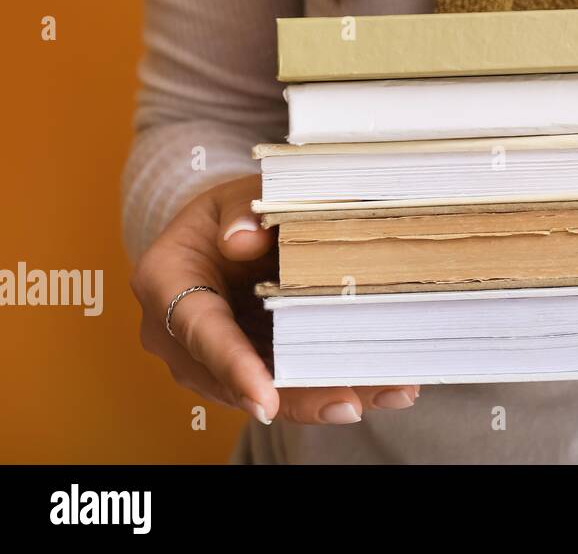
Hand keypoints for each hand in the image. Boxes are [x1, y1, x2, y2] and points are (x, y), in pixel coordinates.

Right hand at [130, 175, 420, 424]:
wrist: (222, 230)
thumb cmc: (232, 210)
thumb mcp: (236, 195)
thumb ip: (241, 210)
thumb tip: (243, 238)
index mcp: (166, 280)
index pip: (200, 330)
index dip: (235, 365)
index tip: (265, 398)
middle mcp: (177, 333)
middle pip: (237, 377)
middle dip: (297, 396)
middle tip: (353, 404)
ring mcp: (208, 359)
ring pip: (266, 392)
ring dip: (325, 396)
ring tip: (390, 393)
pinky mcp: (245, 368)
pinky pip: (284, 387)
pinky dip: (330, 387)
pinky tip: (384, 386)